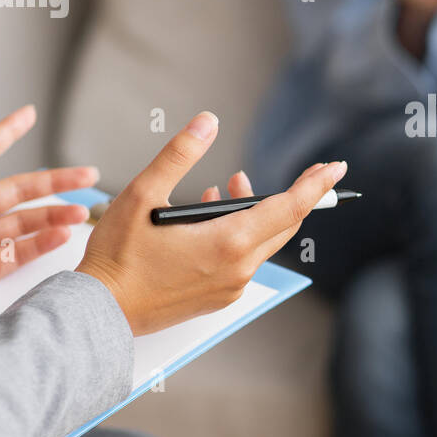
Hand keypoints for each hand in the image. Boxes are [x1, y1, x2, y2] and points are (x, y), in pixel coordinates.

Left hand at [0, 105, 96, 352]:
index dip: (7, 132)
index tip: (29, 114)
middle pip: (21, 189)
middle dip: (56, 180)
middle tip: (88, 175)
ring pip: (28, 222)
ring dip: (56, 216)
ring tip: (82, 212)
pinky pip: (21, 253)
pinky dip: (44, 245)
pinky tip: (63, 237)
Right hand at [76, 112, 345, 334]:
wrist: (99, 313)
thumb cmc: (117, 257)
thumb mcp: (143, 194)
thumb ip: (180, 154)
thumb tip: (207, 122)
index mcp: (229, 243)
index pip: (290, 207)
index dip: (316, 185)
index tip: (337, 168)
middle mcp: (238, 269)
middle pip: (282, 225)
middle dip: (286, 194)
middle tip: (281, 172)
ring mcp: (230, 288)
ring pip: (261, 242)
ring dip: (252, 213)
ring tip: (222, 188)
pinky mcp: (218, 299)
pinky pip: (243, 260)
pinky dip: (238, 235)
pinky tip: (208, 220)